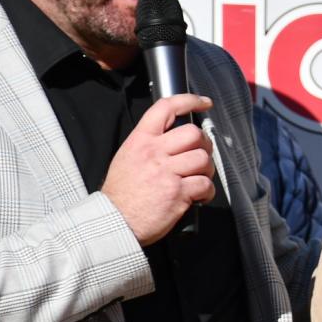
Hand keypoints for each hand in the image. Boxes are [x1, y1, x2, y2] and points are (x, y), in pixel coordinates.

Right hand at [101, 94, 215, 243]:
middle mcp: (154, 153)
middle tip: (200, 157)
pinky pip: (205, 184)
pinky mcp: (177, 193)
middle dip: (204, 145)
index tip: (204, 103)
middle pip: (194, 134)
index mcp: (140, 140)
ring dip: (207, 170)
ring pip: (203, 159)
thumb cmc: (122, 193)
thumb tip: (174, 138)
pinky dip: (207, 192)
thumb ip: (149, 144)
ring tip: (197, 179)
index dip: (189, 101)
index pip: (165, 108)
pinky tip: (198, 196)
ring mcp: (166, 172)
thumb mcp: (127, 157)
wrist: (114, 221)